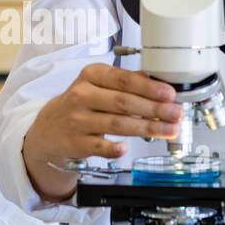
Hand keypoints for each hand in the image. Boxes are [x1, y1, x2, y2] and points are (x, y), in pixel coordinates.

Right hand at [22, 63, 181, 200]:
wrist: (49, 129)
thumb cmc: (81, 104)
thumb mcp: (98, 84)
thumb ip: (126, 81)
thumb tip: (158, 80)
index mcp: (91, 76)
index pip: (123, 79)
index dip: (149, 87)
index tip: (169, 94)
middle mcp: (82, 95)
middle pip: (123, 102)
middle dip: (153, 109)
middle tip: (175, 113)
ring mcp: (78, 120)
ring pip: (116, 124)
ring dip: (146, 128)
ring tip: (167, 130)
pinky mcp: (76, 142)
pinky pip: (98, 146)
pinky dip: (112, 148)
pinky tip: (126, 148)